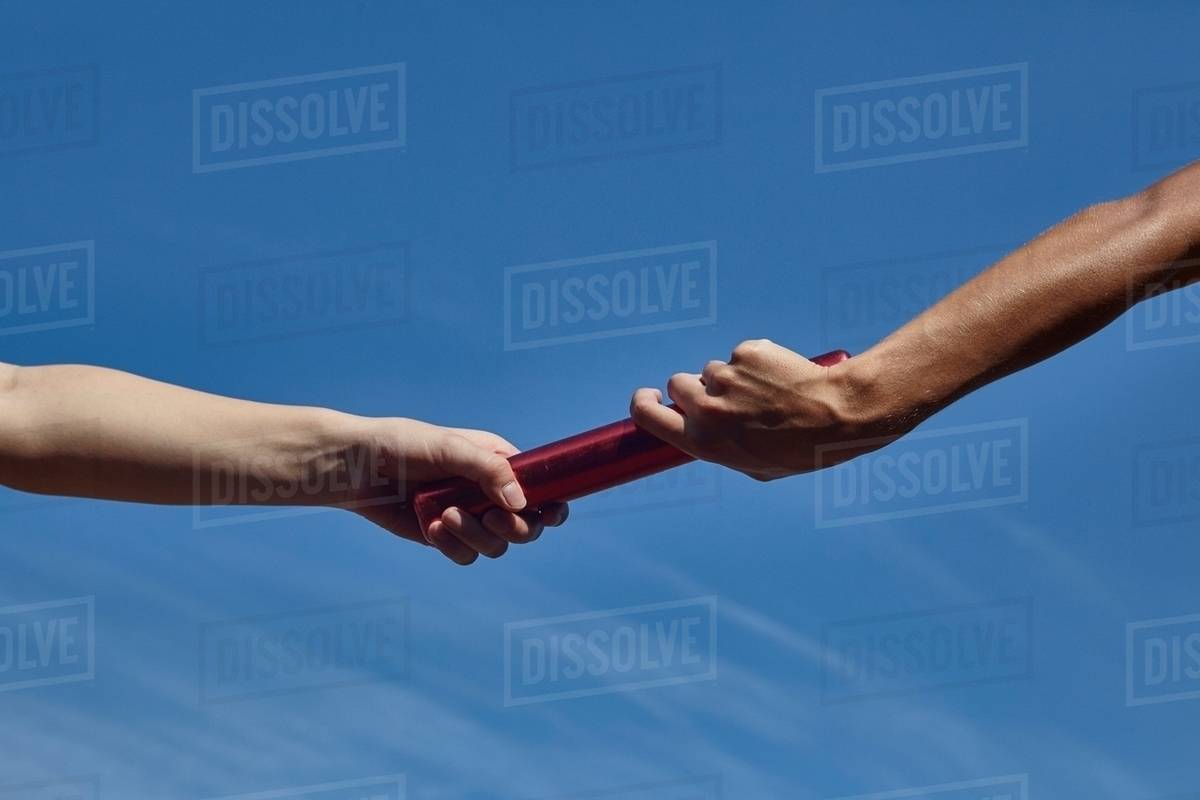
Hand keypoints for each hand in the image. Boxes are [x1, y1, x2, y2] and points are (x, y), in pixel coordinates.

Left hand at [340, 418, 567, 563]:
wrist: (357, 469)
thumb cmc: (403, 445)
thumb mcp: (449, 447)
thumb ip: (489, 470)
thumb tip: (522, 502)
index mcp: (499, 462)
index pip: (542, 487)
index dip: (552, 505)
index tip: (551, 513)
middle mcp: (489, 492)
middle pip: (527, 526)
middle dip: (514, 528)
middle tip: (493, 520)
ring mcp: (470, 517)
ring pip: (497, 546)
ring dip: (474, 536)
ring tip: (444, 516)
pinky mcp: (447, 537)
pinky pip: (466, 556)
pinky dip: (451, 546)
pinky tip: (429, 527)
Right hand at [630, 339, 900, 479]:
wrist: (839, 415)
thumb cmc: (800, 449)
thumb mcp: (753, 466)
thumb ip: (718, 448)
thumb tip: (696, 433)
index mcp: (703, 442)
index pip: (646, 415)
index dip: (642, 402)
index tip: (649, 396)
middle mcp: (707, 409)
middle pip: (678, 384)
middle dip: (695, 387)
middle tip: (724, 395)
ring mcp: (726, 377)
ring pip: (714, 369)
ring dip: (733, 378)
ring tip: (771, 395)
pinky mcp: (746, 352)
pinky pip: (741, 355)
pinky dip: (757, 363)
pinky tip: (783, 379)